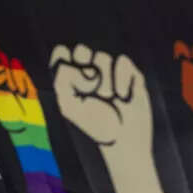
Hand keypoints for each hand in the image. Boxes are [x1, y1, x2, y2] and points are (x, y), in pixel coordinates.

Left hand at [50, 43, 168, 192]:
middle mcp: (91, 76)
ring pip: (103, 56)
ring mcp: (112, 75)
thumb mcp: (70, 106)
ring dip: (104, 76)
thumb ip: (61, 82)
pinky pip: (123, 61)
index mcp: (73, 82)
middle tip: (85, 75)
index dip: (62, 57)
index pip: (63, 57)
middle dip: (82, 57)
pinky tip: (121, 96)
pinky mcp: (131, 76)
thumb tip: (64, 62)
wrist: (124, 141)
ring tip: (106, 96)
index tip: (65, 66)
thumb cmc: (95, 127)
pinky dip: (121, 77)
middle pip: (82, 50)